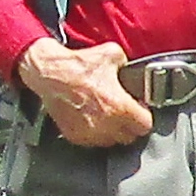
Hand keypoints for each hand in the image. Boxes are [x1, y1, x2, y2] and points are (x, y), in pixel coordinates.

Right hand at [17, 37, 152, 146]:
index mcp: (120, 107)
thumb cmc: (78, 65)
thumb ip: (128, 65)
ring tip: (109, 117)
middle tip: (125, 114)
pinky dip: (95, 134)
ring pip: (111, 142)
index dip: (144, 116)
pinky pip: (92, 142)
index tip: (140, 111)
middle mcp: (106, 124)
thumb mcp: (112, 54)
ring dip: (113, 132)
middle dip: (130, 126)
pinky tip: (93, 120)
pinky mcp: (75, 136)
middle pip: (130, 137)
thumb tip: (131, 69)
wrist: (49, 74)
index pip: (145, 126)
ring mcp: (90, 133)